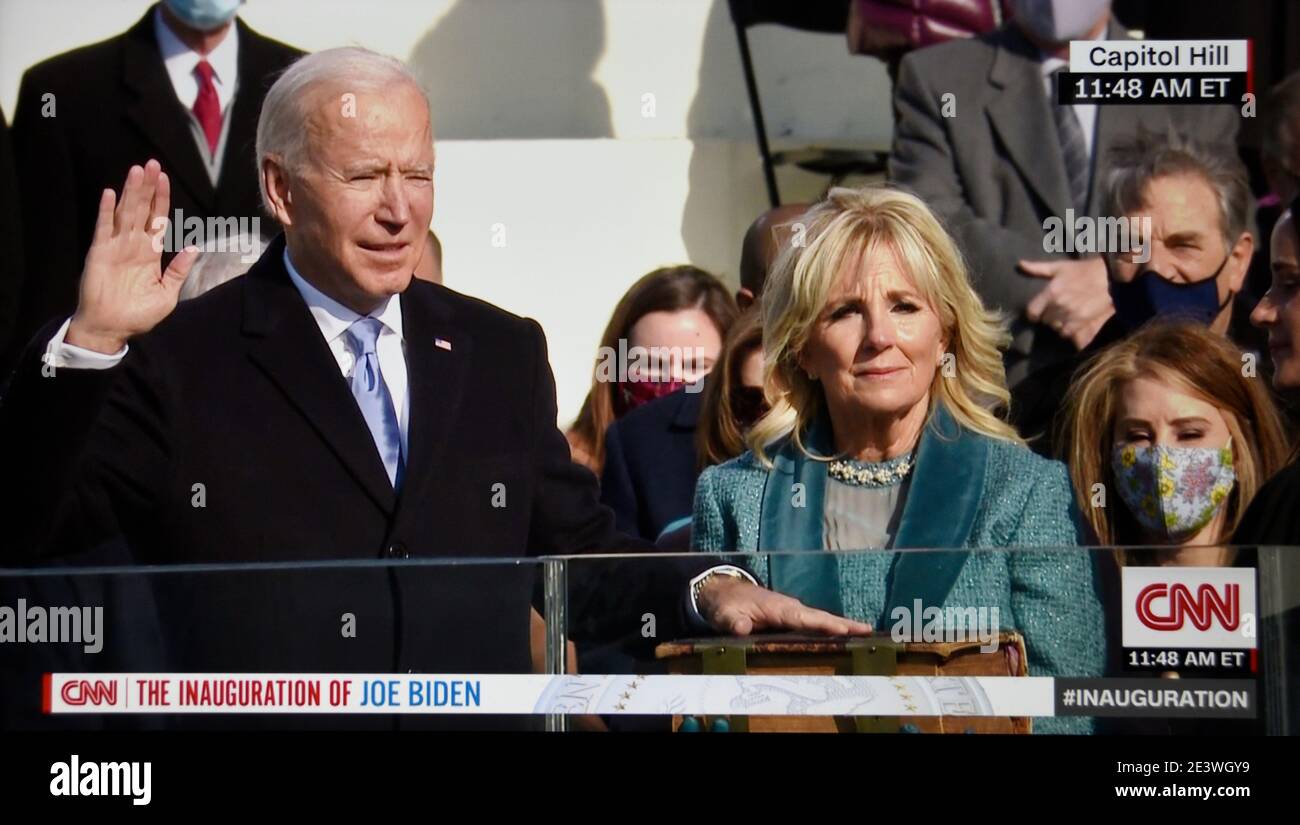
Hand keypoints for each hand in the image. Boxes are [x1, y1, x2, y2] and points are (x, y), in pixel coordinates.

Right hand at [66, 160, 198, 353]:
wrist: (112, 329)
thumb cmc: (139, 315)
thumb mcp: (167, 293)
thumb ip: (179, 270)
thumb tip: (194, 246)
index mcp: (150, 253)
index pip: (157, 219)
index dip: (161, 198)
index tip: (165, 178)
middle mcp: (133, 244)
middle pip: (141, 209)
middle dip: (147, 187)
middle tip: (152, 163)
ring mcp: (115, 246)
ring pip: (125, 213)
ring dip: (130, 191)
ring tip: (136, 170)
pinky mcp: (99, 252)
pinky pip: (103, 228)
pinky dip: (106, 211)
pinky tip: (110, 193)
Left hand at [697, 577, 871, 636]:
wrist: (724, 593)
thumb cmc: (726, 605)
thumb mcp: (724, 613)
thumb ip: (732, 621)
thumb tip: (741, 628)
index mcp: (777, 608)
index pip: (804, 618)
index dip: (824, 624)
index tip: (844, 629)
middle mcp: (790, 609)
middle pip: (821, 618)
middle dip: (844, 625)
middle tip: (869, 632)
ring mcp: (793, 614)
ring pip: (821, 621)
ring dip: (844, 628)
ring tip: (868, 637)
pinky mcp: (793, 620)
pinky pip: (815, 625)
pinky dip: (833, 630)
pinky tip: (847, 640)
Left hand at [1020, 257, 1114, 350]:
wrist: (1110, 277)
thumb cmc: (1083, 270)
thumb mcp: (1060, 267)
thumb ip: (1038, 268)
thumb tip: (1020, 264)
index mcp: (1051, 293)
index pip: (1032, 312)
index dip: (1034, 313)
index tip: (1037, 312)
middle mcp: (1059, 306)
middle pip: (1045, 321)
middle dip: (1048, 317)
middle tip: (1055, 311)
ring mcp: (1071, 316)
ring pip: (1056, 328)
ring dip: (1058, 325)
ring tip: (1064, 317)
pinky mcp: (1083, 323)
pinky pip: (1069, 334)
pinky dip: (1069, 331)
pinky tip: (1072, 324)